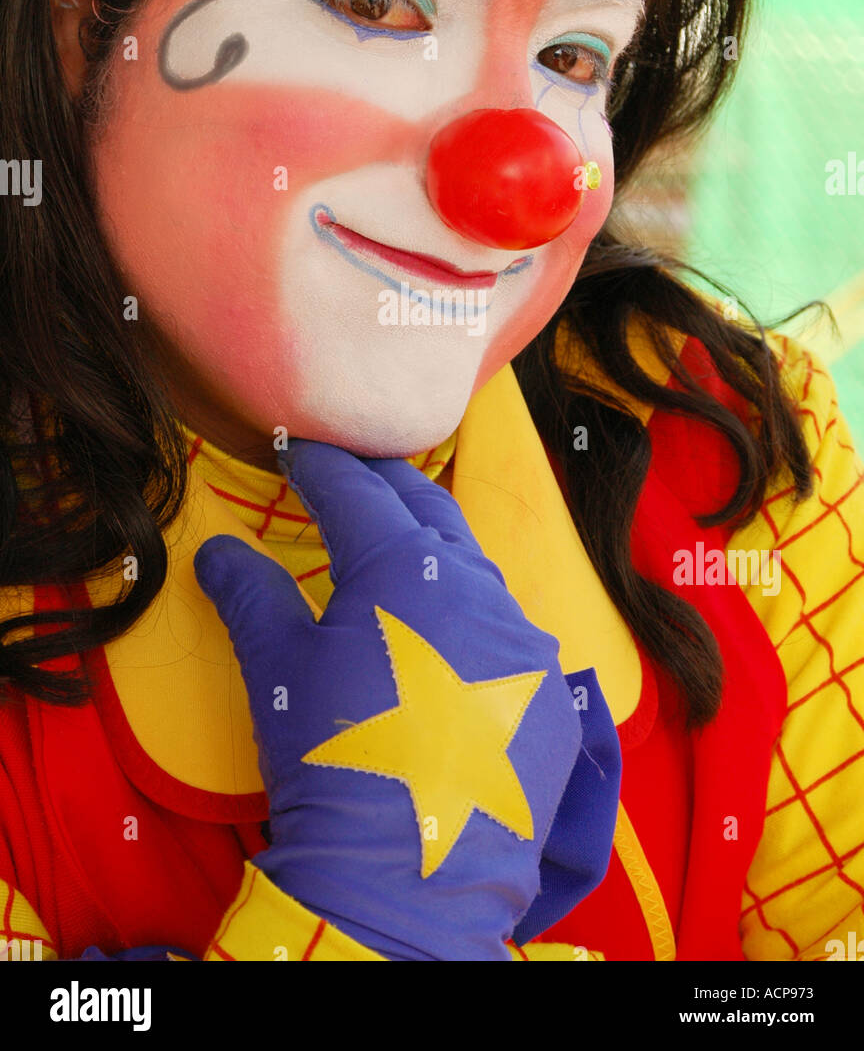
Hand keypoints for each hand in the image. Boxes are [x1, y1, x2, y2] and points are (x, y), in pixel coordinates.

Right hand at [194, 439, 585, 960]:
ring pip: (477, 571)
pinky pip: (509, 633)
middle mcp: (475, 587)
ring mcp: (521, 638)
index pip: (357, 493)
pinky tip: (451, 641)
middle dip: (388, 488)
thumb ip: (251, 596)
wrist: (409, 875)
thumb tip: (218, 554)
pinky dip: (473, 619)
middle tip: (355, 479)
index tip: (300, 453)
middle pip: (429, 511)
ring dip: (437, 553)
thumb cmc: (332, 760)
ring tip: (405, 555)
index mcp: (403, 567)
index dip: (322, 467)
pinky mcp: (548, 691)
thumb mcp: (279, 670)